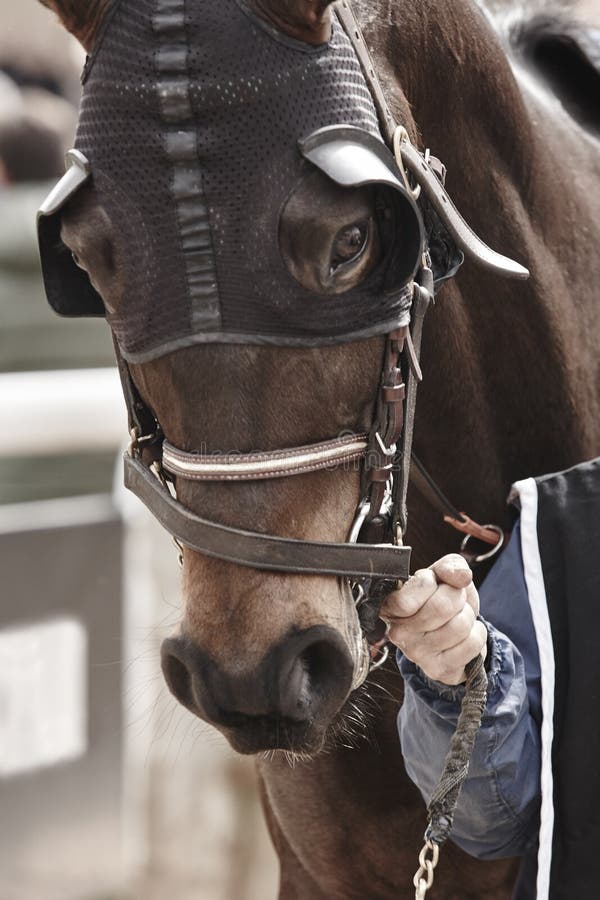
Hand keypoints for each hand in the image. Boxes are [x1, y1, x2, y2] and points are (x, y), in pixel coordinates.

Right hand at [380, 554, 486, 684]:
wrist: (454, 632)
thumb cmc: (441, 598)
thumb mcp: (442, 574)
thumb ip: (449, 566)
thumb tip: (462, 577)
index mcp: (390, 607)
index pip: (407, 598)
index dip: (429, 582)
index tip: (432, 583)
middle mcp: (398, 633)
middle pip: (441, 607)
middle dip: (457, 597)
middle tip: (454, 600)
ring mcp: (417, 654)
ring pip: (459, 626)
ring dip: (469, 616)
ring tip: (460, 617)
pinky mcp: (438, 669)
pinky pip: (471, 645)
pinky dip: (478, 634)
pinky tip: (467, 634)